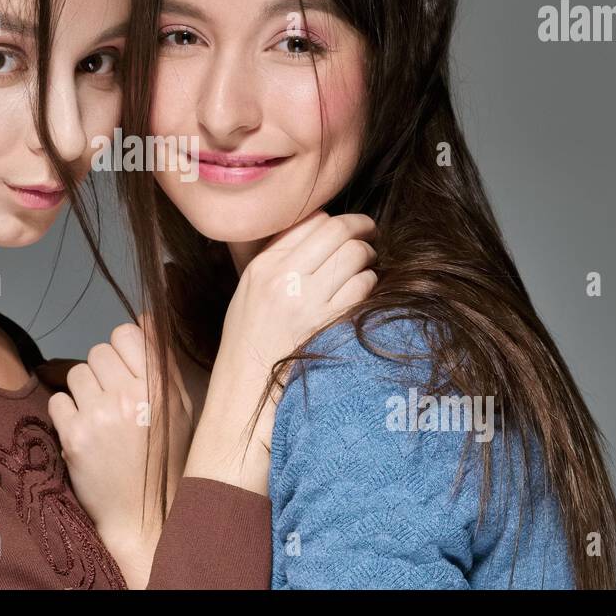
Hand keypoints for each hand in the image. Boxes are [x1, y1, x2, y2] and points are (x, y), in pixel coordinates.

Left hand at [47, 316, 193, 587]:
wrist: (144, 518)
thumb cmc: (164, 462)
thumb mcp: (178, 408)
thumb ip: (161, 361)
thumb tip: (142, 318)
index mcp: (160, 387)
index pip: (125, 334)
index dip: (122, 351)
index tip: (125, 373)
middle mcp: (131, 395)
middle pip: (98, 352)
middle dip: (101, 373)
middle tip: (111, 400)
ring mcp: (100, 415)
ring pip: (75, 373)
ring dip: (83, 392)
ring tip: (98, 417)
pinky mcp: (74, 436)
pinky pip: (57, 401)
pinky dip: (66, 415)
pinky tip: (83, 432)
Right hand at [185, 210, 378, 493]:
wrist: (245, 394)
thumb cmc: (249, 346)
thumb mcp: (249, 294)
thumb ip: (277, 262)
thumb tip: (317, 233)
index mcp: (261, 267)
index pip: (309, 222)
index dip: (335, 220)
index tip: (346, 228)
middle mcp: (282, 278)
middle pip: (336, 232)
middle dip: (361, 230)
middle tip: (370, 236)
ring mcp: (305, 301)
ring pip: (354, 256)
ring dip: (368, 259)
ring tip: (367, 267)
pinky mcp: (326, 324)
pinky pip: (362, 288)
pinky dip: (369, 285)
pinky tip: (363, 293)